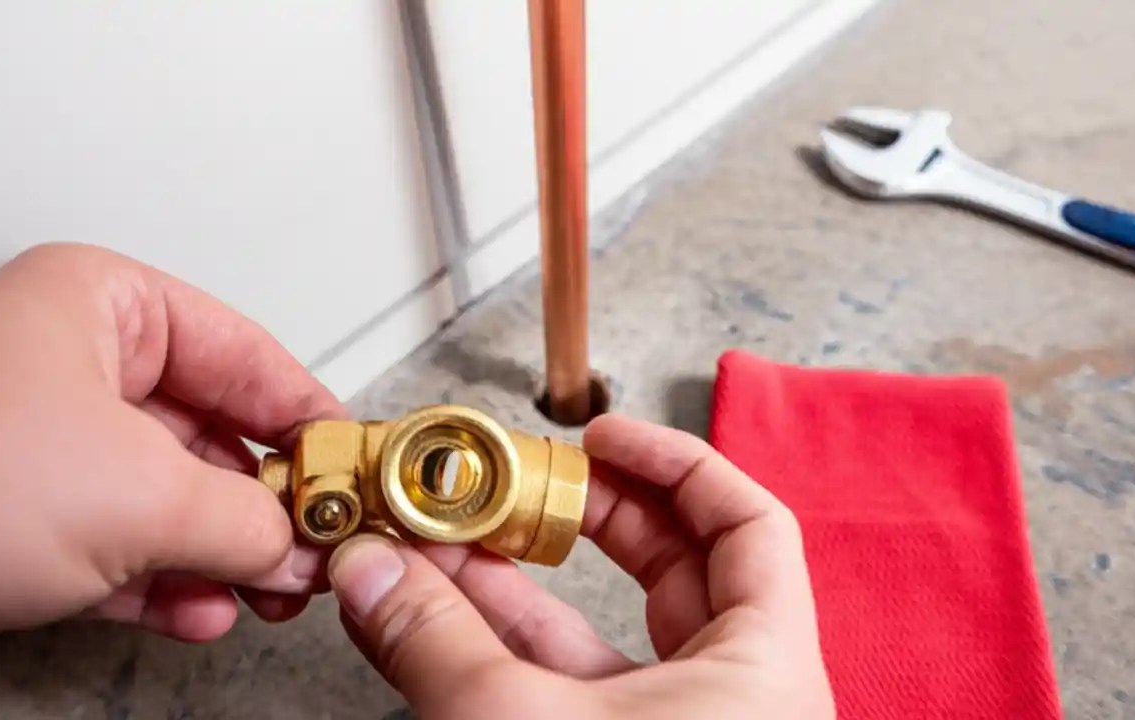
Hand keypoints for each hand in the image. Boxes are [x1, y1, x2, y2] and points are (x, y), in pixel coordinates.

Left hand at [0, 243, 342, 641]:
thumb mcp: (136, 492)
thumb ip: (242, 516)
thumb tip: (300, 538)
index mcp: (103, 308)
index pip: (245, 352)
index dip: (308, 415)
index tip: (352, 470)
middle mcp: (75, 365)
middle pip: (212, 429)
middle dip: (265, 501)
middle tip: (316, 546)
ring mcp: (45, 445)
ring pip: (170, 493)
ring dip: (223, 551)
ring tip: (270, 591)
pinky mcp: (19, 517)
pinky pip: (122, 541)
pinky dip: (168, 579)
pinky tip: (200, 611)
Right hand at [327, 415, 833, 718]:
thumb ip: (438, 639)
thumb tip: (370, 567)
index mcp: (764, 671)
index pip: (746, 522)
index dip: (675, 461)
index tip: (597, 432)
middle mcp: (736, 703)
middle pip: (675, 568)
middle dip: (586, 517)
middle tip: (517, 478)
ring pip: (608, 637)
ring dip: (522, 587)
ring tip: (447, 536)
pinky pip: (569, 694)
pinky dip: (506, 652)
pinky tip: (439, 615)